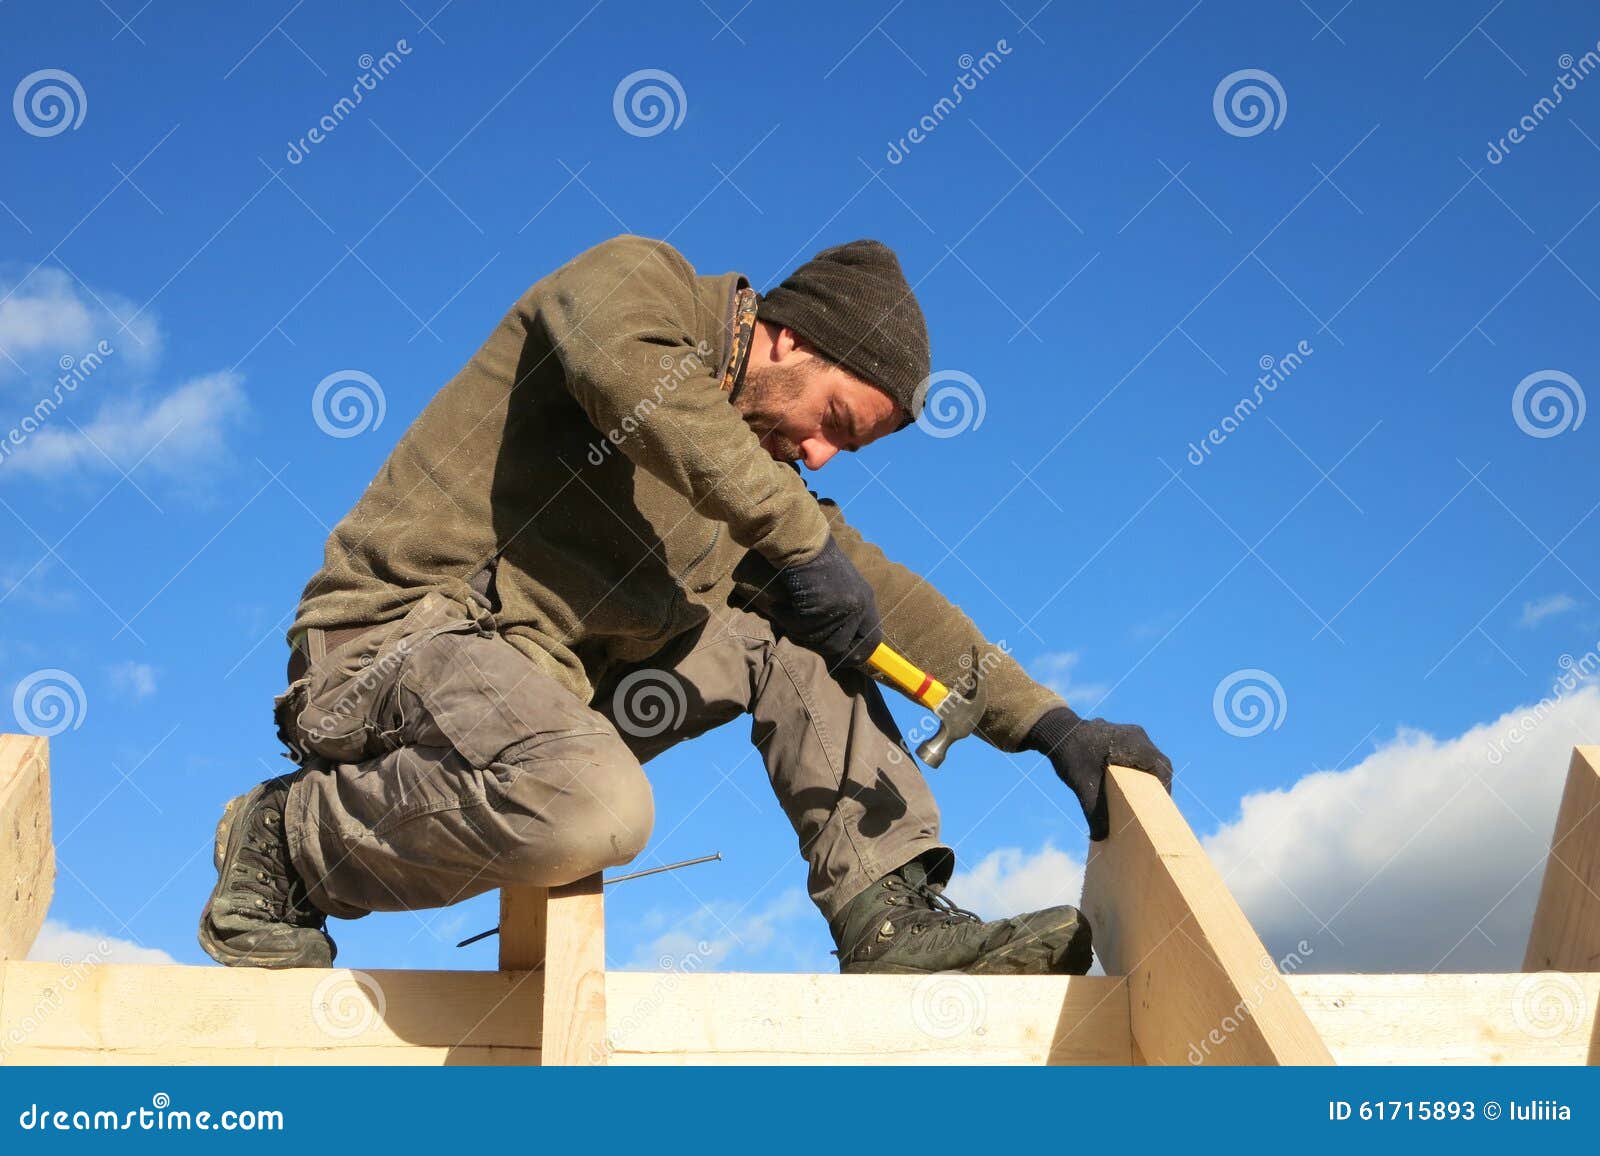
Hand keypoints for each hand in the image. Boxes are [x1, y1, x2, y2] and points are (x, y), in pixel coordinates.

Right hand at [767, 536, 883, 667]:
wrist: (801, 542)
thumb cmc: (817, 563)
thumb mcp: (842, 587)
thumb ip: (846, 613)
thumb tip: (841, 647)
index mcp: (866, 601)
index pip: (871, 641)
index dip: (856, 654)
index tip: (841, 657)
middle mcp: (857, 606)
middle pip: (840, 646)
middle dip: (820, 643)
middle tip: (804, 631)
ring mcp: (840, 608)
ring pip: (819, 640)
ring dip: (801, 630)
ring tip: (791, 611)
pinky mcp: (819, 607)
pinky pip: (800, 628)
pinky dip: (786, 619)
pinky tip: (781, 606)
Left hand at [1025, 706, 1172, 839]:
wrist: (1055, 731)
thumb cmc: (1070, 754)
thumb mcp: (1082, 785)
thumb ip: (1094, 811)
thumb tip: (1101, 837)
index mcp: (1134, 742)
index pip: (1161, 767)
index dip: (1164, 789)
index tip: (1159, 808)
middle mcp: (1137, 735)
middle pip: (1157, 765)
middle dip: (1155, 787)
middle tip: (1149, 809)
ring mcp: (1131, 735)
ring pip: (1148, 761)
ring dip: (1146, 779)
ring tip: (1140, 802)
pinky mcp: (1123, 738)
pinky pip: (1137, 757)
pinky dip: (1136, 773)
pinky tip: (1127, 789)